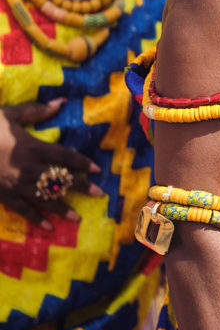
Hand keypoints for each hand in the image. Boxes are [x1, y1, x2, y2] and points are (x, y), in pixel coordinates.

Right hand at [0, 99, 103, 229]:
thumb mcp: (10, 114)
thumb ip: (36, 111)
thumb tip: (61, 102)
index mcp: (32, 147)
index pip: (64, 156)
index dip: (82, 163)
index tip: (96, 170)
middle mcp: (28, 168)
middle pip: (60, 179)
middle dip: (81, 187)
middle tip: (99, 195)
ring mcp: (16, 184)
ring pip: (45, 198)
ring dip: (63, 208)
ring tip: (78, 218)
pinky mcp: (4, 195)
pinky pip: (23, 210)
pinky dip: (37, 219)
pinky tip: (50, 228)